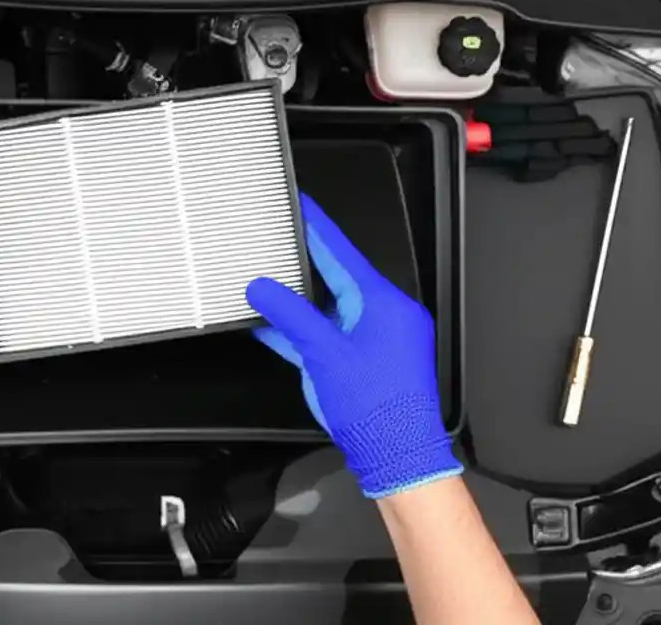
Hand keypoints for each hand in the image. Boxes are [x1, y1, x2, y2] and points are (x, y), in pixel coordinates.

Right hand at [246, 194, 461, 498]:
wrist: (398, 456)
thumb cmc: (375, 408)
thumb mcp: (323, 354)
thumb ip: (290, 317)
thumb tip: (263, 288)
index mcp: (383, 302)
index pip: (343, 253)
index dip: (318, 227)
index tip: (301, 203)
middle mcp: (386, 315)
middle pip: (339, 278)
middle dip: (305, 263)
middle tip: (278, 239)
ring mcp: (378, 338)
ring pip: (333, 308)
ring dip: (301, 302)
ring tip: (269, 283)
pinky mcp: (368, 360)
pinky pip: (333, 334)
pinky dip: (307, 330)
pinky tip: (274, 327)